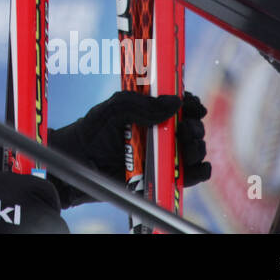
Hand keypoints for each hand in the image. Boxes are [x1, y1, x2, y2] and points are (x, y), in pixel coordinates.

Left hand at [47, 90, 210, 206]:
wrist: (79, 163)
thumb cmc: (94, 131)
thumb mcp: (115, 109)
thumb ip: (142, 104)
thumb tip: (176, 103)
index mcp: (151, 111)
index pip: (179, 104)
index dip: (191, 104)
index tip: (194, 107)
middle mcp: (161, 131)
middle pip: (191, 127)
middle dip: (195, 127)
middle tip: (187, 130)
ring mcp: (164, 154)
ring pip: (194, 150)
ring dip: (198, 148)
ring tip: (188, 148)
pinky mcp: (164, 176)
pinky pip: (190, 176)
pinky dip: (200, 172)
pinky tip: (197, 166)